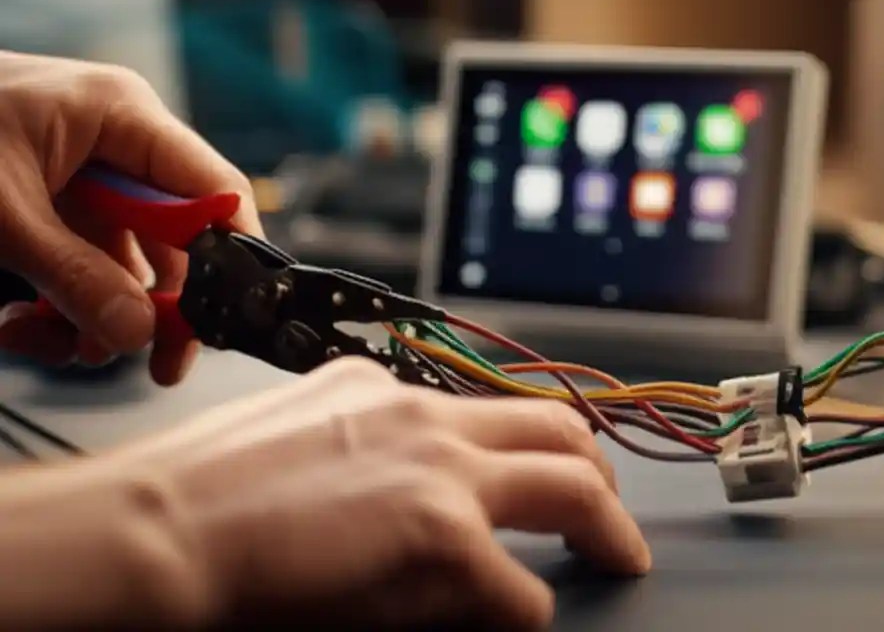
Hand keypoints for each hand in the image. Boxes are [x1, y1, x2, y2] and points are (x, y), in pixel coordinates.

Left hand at [0, 50, 260, 383]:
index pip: (214, 189)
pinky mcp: (55, 207)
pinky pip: (86, 268)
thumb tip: (139, 332)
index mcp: (121, 116)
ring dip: (95, 316)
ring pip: (129, 264)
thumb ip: (73, 276)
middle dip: (154, 305)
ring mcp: (87, 177)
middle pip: (178, 238)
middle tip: (156, 363)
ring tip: (45, 341)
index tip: (224, 318)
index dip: (230, 255)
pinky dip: (61, 307)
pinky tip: (23, 325)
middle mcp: (118, 144)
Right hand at [0, 358, 649, 629]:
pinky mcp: (446, 537)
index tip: (544, 464)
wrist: (153, 530)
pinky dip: (525, 611)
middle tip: (606, 509)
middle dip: (595, 468)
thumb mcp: (293, 436)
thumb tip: (392, 490)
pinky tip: (513, 622)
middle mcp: (425, 416)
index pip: (483, 408)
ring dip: (606, 526)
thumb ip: (359, 446)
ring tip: (618, 556)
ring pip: (574, 485)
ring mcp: (444, 472)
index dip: (527, 443)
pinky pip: (521, 591)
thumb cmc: (192, 498)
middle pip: (555, 428)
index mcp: (381, 387)